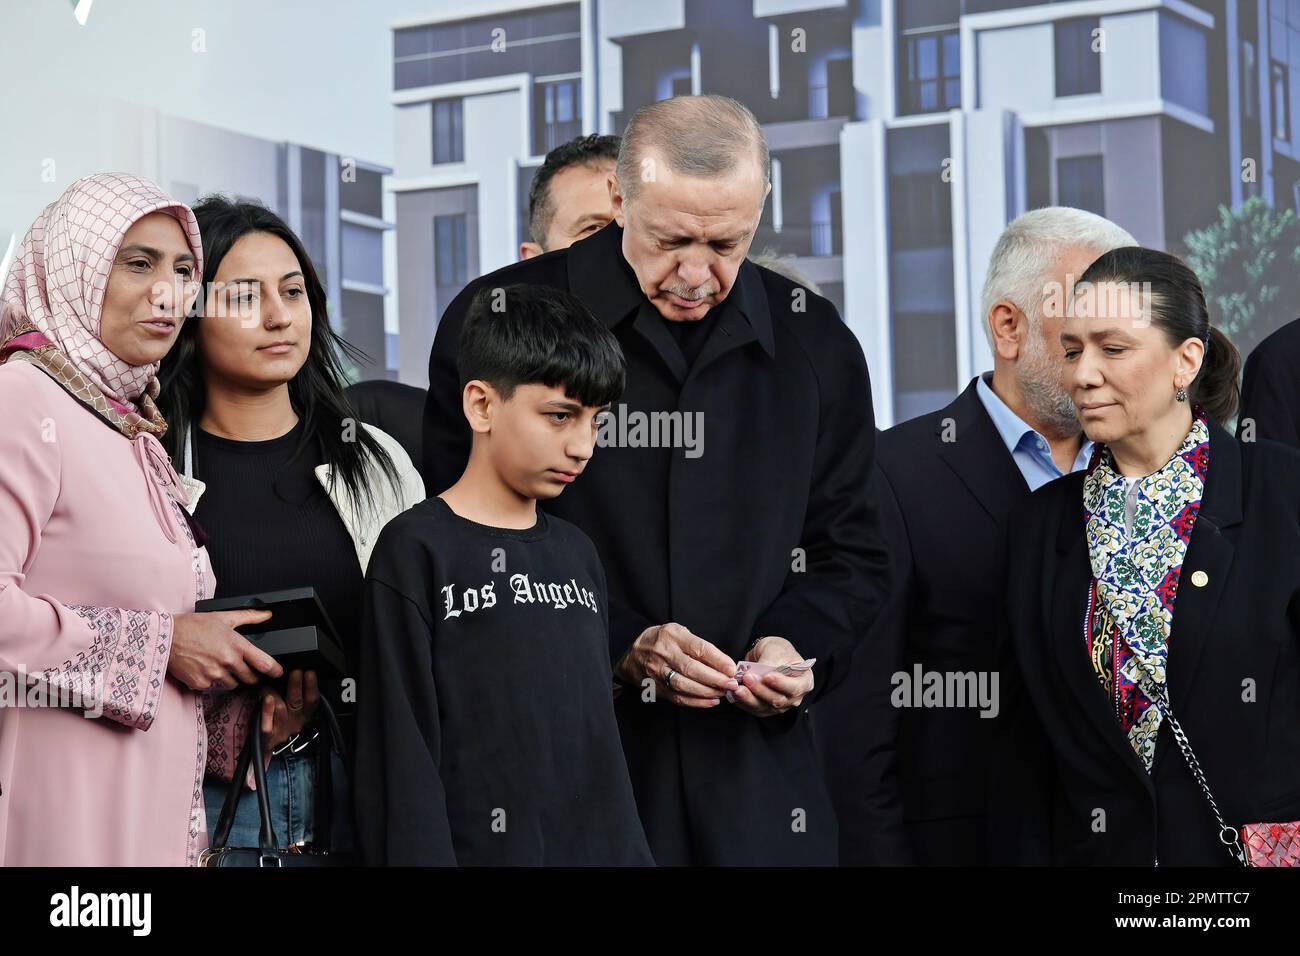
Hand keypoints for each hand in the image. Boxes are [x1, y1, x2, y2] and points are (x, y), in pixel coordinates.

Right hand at [167, 609, 282, 691]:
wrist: (165, 637)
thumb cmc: (193, 625)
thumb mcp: (223, 617)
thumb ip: (249, 617)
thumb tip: (266, 615)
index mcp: (236, 646)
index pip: (264, 663)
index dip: (275, 670)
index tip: (278, 672)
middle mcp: (228, 662)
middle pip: (250, 678)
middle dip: (250, 675)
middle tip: (244, 668)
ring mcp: (214, 675)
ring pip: (232, 684)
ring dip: (230, 678)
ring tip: (218, 664)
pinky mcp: (201, 684)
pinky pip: (212, 687)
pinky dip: (211, 680)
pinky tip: (203, 668)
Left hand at [259, 670, 319, 751]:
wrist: (267, 745)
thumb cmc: (280, 721)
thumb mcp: (294, 710)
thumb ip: (297, 694)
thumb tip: (296, 672)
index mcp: (304, 714)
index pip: (312, 700)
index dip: (312, 686)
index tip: (310, 673)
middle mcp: (295, 721)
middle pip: (297, 702)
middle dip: (296, 685)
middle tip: (295, 672)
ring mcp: (281, 729)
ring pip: (281, 708)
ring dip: (274, 693)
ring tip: (268, 684)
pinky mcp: (267, 735)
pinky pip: (267, 722)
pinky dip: (267, 710)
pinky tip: (266, 698)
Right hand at [615, 622, 737, 708]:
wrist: (631, 654)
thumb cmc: (661, 641)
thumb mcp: (678, 633)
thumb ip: (697, 645)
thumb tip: (723, 664)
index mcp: (672, 636)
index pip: (699, 648)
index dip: (718, 660)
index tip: (732, 668)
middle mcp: (663, 653)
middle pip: (692, 669)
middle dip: (715, 678)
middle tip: (731, 684)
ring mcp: (657, 672)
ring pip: (684, 685)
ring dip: (707, 692)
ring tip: (723, 693)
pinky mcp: (655, 688)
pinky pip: (677, 697)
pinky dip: (696, 702)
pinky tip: (710, 701)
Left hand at [729, 636, 813, 716]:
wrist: (767, 655)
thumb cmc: (777, 651)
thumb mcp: (777, 649)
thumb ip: (771, 661)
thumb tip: (761, 673)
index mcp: (804, 681)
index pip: (795, 687)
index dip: (781, 684)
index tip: (767, 676)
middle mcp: (794, 697)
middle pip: (778, 700)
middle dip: (761, 690)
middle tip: (747, 678)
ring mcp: (780, 706)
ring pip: (764, 707)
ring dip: (749, 698)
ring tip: (738, 688)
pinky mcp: (765, 709)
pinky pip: (753, 709)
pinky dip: (743, 702)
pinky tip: (734, 694)